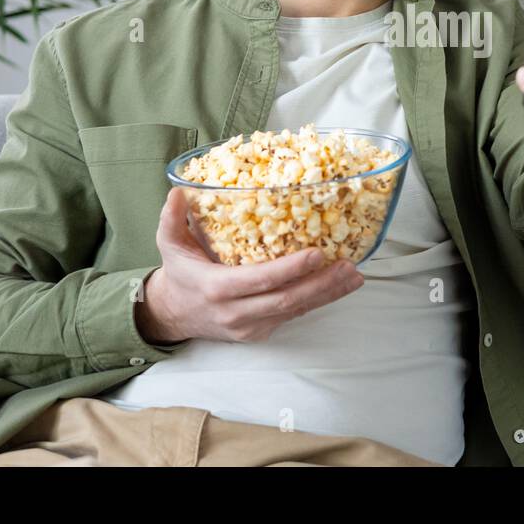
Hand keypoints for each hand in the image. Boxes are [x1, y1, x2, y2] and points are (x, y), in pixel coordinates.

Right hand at [135, 187, 365, 344]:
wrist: (173, 314)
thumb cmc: (179, 273)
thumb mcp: (168, 244)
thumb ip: (172, 218)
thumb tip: (178, 191)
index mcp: (217, 288)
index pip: (260, 280)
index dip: (290, 269)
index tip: (316, 254)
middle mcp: (236, 311)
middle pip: (286, 300)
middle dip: (321, 284)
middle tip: (349, 266)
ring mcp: (249, 326)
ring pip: (295, 311)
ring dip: (328, 294)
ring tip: (355, 276)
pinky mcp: (259, 332)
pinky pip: (292, 316)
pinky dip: (318, 301)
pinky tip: (339, 286)